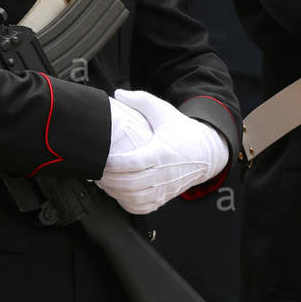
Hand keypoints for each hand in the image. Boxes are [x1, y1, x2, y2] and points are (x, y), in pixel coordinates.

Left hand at [96, 89, 229, 214]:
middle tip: (94, 169)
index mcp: (162, 153)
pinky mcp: (163, 197)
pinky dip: (126, 203)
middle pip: (129, 184)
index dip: (113, 164)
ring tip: (101, 181)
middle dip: (107, 179)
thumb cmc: (182, 131)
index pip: (133, 163)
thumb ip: (141, 100)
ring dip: (114, 192)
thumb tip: (118, 93)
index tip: (100, 158)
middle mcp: (163, 174)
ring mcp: (164, 188)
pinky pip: (141, 208)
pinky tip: (116, 193)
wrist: (206, 153)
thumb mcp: (164, 111)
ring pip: (133, 198)